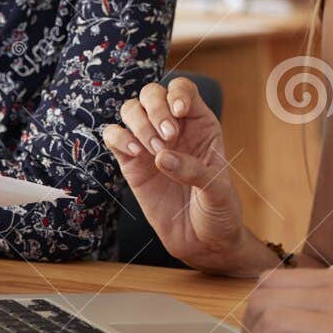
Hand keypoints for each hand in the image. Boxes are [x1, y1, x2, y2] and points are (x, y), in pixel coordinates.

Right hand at [102, 77, 263, 275]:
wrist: (204, 242)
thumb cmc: (218, 211)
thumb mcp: (218, 191)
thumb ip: (194, 172)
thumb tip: (161, 157)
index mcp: (201, 125)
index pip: (183, 90)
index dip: (178, 93)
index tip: (179, 113)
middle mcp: (174, 129)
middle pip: (152, 93)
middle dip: (156, 108)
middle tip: (168, 137)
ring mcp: (149, 145)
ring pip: (131, 110)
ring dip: (139, 123)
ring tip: (154, 150)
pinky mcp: (131, 164)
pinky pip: (114, 137)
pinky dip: (119, 137)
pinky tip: (134, 152)